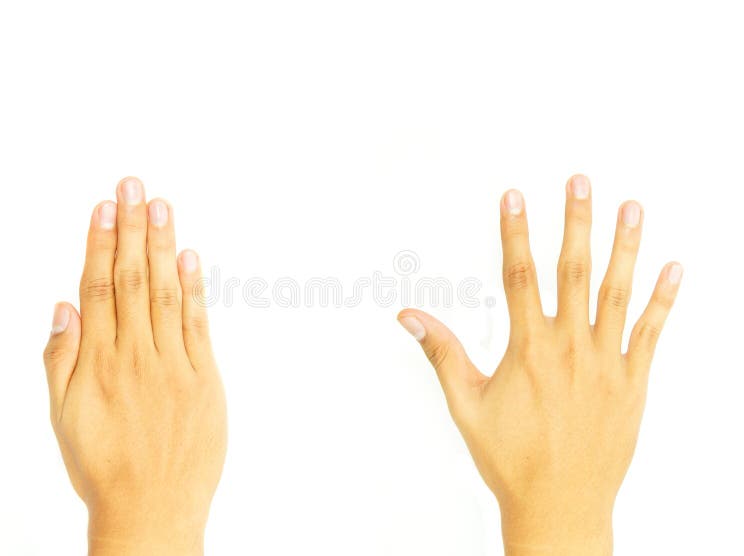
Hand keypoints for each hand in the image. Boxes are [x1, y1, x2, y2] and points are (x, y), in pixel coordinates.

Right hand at [42, 177, 225, 555]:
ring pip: (165, 293)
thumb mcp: (63, 418)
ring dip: (162, 246)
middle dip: (132, 228)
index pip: (97, 287)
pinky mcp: (205, 379)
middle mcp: (135, 356)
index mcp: (97, 362)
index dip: (100, 242)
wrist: (153, 510)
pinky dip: (194, 288)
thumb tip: (64, 306)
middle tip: (133, 185)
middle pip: (130, 280)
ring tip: (160, 205)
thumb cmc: (103, 466)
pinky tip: (188, 256)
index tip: (104, 206)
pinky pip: (198, 325)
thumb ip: (60, 359)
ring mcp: (174, 365)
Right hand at [398, 175, 681, 554]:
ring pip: (618, 293)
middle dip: (575, 221)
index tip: (514, 197)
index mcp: (529, 350)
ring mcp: (607, 364)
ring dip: (625, 247)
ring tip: (631, 207)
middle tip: (580, 181)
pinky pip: (652, 334)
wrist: (560, 507)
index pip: (519, 275)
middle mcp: (571, 349)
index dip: (515, 231)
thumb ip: (441, 353)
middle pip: (574, 271)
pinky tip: (675, 268)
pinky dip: (665, 299)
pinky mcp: (632, 383)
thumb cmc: (511, 459)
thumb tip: (410, 316)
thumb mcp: (466, 404)